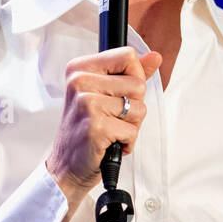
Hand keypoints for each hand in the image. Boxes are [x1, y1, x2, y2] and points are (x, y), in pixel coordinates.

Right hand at [46, 46, 162, 196]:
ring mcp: (86, 104)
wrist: (67, 166)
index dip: (134, 78)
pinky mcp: (95, 127)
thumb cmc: (86, 130)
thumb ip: (130, 74)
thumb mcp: (106, 95)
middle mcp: (80, 82)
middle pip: (138, 84)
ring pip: (138, 108)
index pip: (127, 56)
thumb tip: (155, 57)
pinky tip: (109, 143)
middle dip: (134, 106)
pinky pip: (133, 131)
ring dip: (131, 126)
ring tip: (110, 131)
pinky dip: (126, 142)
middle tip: (112, 118)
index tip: (118, 95)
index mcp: (80, 68)